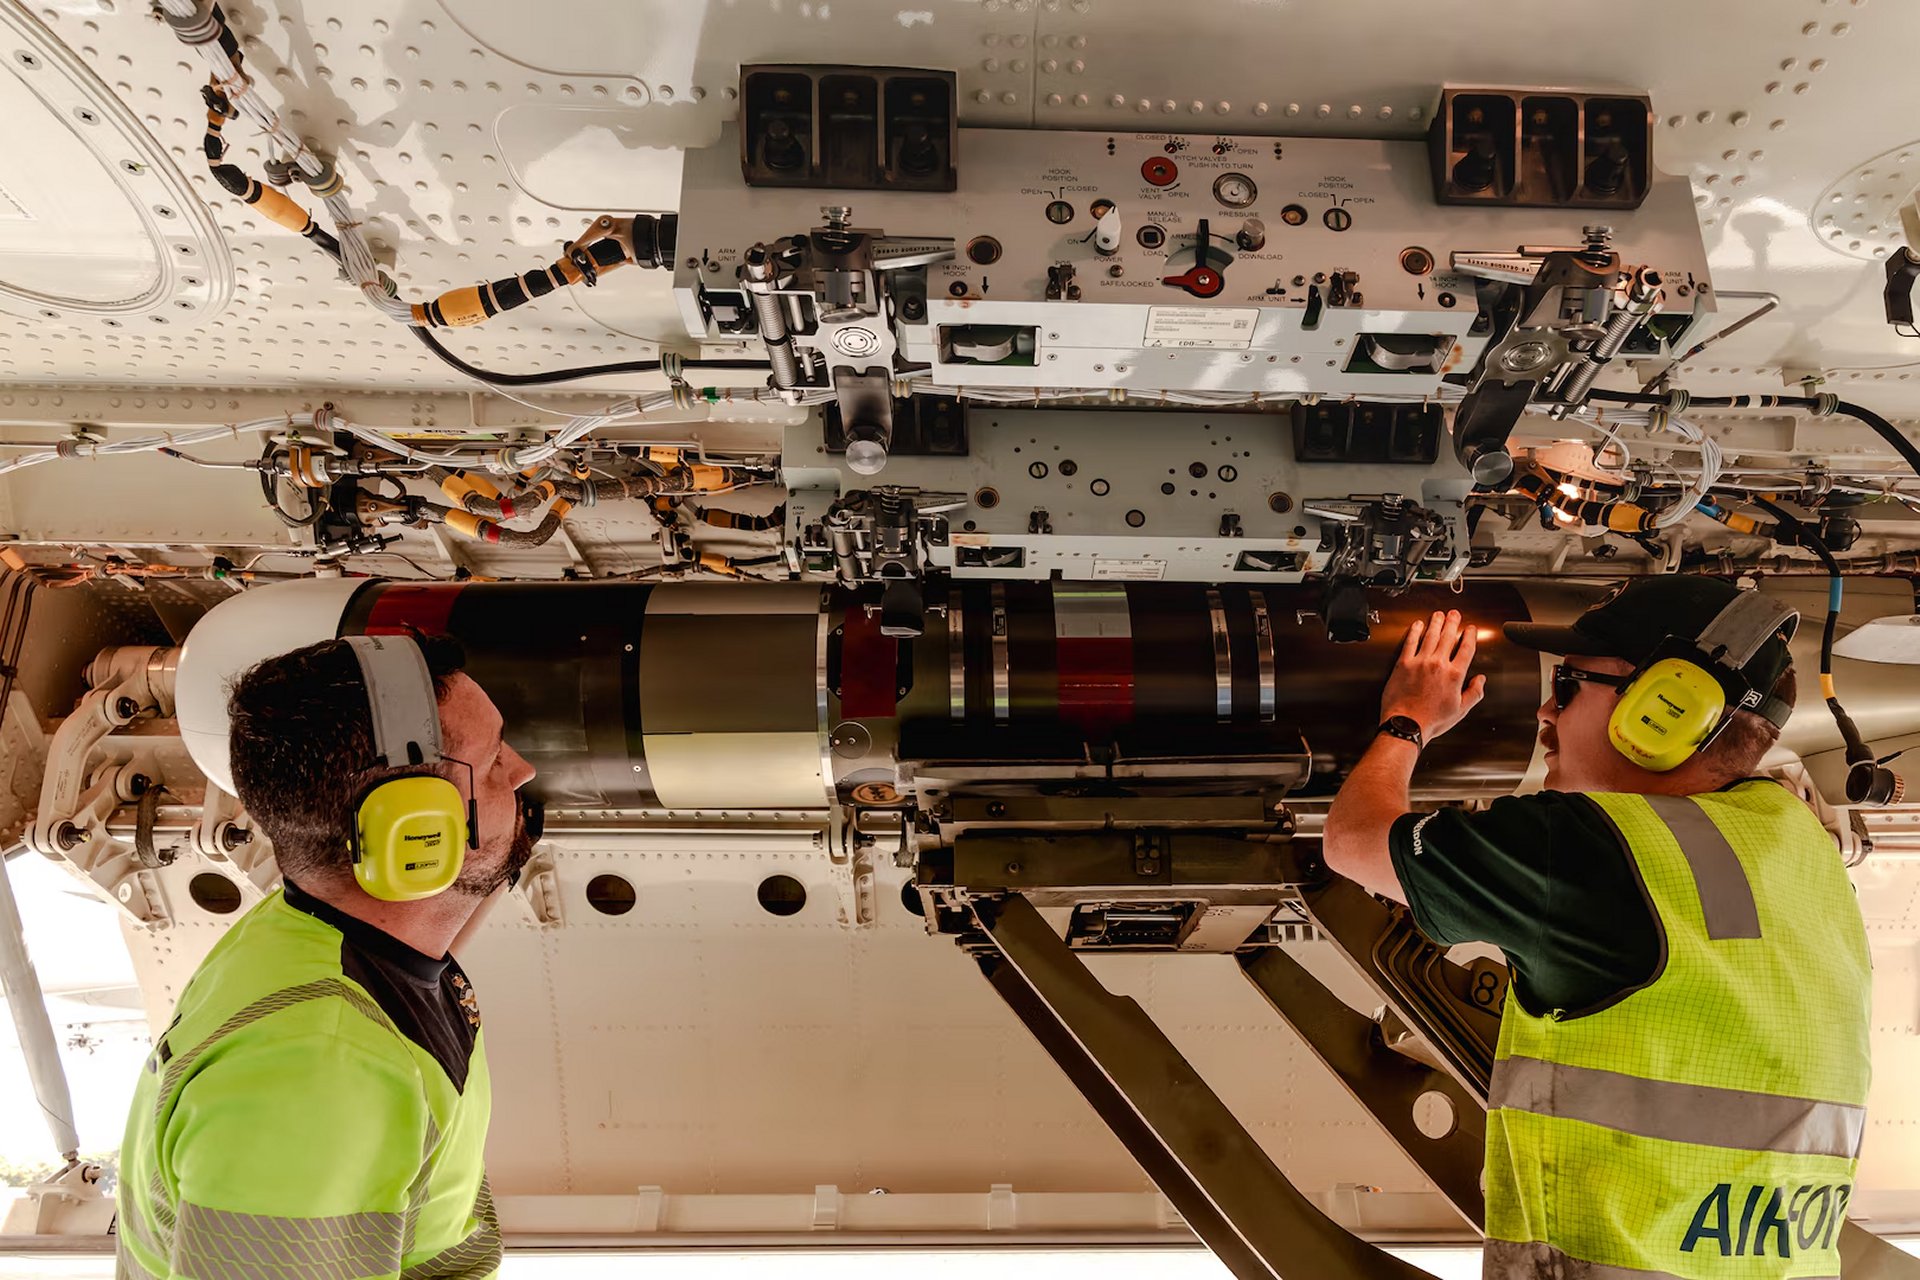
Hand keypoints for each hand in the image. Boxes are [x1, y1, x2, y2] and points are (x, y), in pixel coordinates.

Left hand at [1380, 610, 1486, 741]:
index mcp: (1455, 675)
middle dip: (1453, 623)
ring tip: (1439, 615)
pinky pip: (1410, 642)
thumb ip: (1474, 693)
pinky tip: (1418, 625)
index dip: (1470, 636)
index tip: (1470, 629)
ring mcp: (1420, 662)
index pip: (1466, 649)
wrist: (1407, 725)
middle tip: (1455, 614)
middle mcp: (1438, 665)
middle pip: (1448, 637)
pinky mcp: (1403, 664)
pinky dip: (1415, 631)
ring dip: (1436, 623)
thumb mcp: (1461, 710)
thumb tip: (1481, 679)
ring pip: (1430, 636)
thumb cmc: (1432, 721)